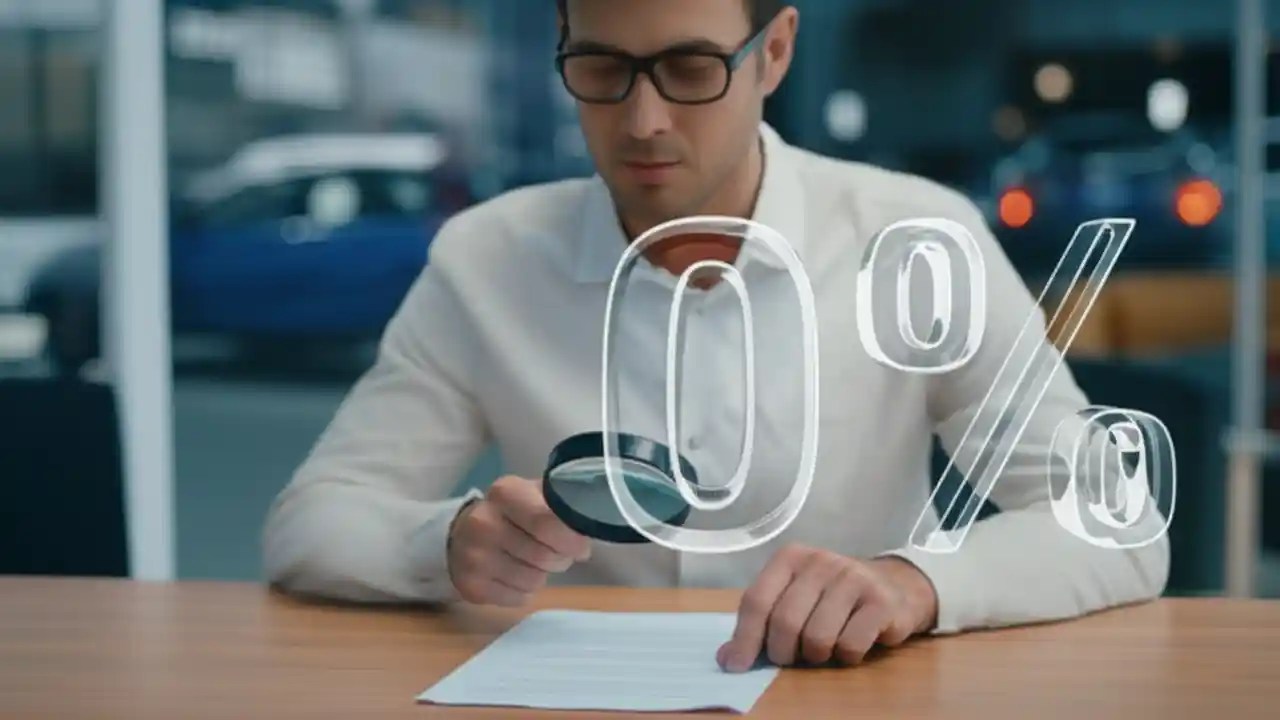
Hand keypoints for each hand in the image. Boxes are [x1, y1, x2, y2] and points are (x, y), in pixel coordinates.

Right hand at [447, 475, 591, 606]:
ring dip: (542, 575)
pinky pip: (518, 598)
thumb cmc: (512, 514)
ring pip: (532, 581)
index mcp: (505, 493)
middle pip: (543, 556)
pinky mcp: (470, 586)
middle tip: (558, 554)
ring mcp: (473, 556)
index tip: (580, 546)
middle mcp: (483, 522)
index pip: (546, 522)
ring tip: (532, 562)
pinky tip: (514, 575)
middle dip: (560, 559)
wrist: (462, 534)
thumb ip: (561, 506)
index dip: (571, 540)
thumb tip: (591, 523)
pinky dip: (524, 591)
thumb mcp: (534, 496)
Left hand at [717, 544, 937, 671]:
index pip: (756, 600)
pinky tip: (853, 642)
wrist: (896, 586)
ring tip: (826, 646)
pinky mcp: (881, 601)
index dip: (745, 638)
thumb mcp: (794, 599)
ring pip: (818, 638)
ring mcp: (853, 578)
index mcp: (790, 558)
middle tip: (794, 657)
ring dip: (818, 656)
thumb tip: (727, 659)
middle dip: (784, 653)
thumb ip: (761, 624)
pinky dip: (847, 656)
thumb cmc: (833, 597)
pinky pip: (850, 646)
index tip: (736, 666)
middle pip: (785, 623)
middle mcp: (820, 561)